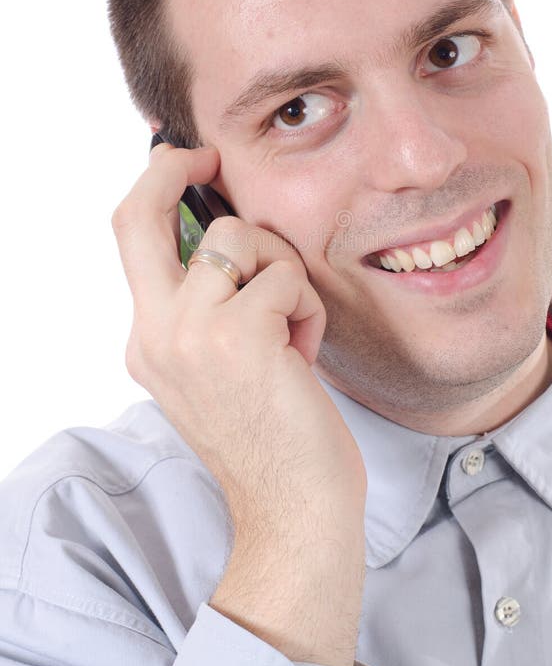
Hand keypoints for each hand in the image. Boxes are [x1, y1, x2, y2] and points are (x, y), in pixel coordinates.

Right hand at [111, 143, 366, 532]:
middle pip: (137, 215)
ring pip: (238, 236)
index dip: (155, 189)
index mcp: (147, 340)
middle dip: (170, 168)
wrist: (293, 508)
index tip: (189, 164)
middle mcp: (154, 334)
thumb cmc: (270, 433)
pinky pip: (286, 276)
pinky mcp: (240, 337)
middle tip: (207, 157)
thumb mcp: (218, 366)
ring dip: (281, 268)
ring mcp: (191, 334)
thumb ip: (207, 305)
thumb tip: (223, 232)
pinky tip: (305, 351)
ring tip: (291, 323)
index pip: (130, 240)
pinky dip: (308, 305)